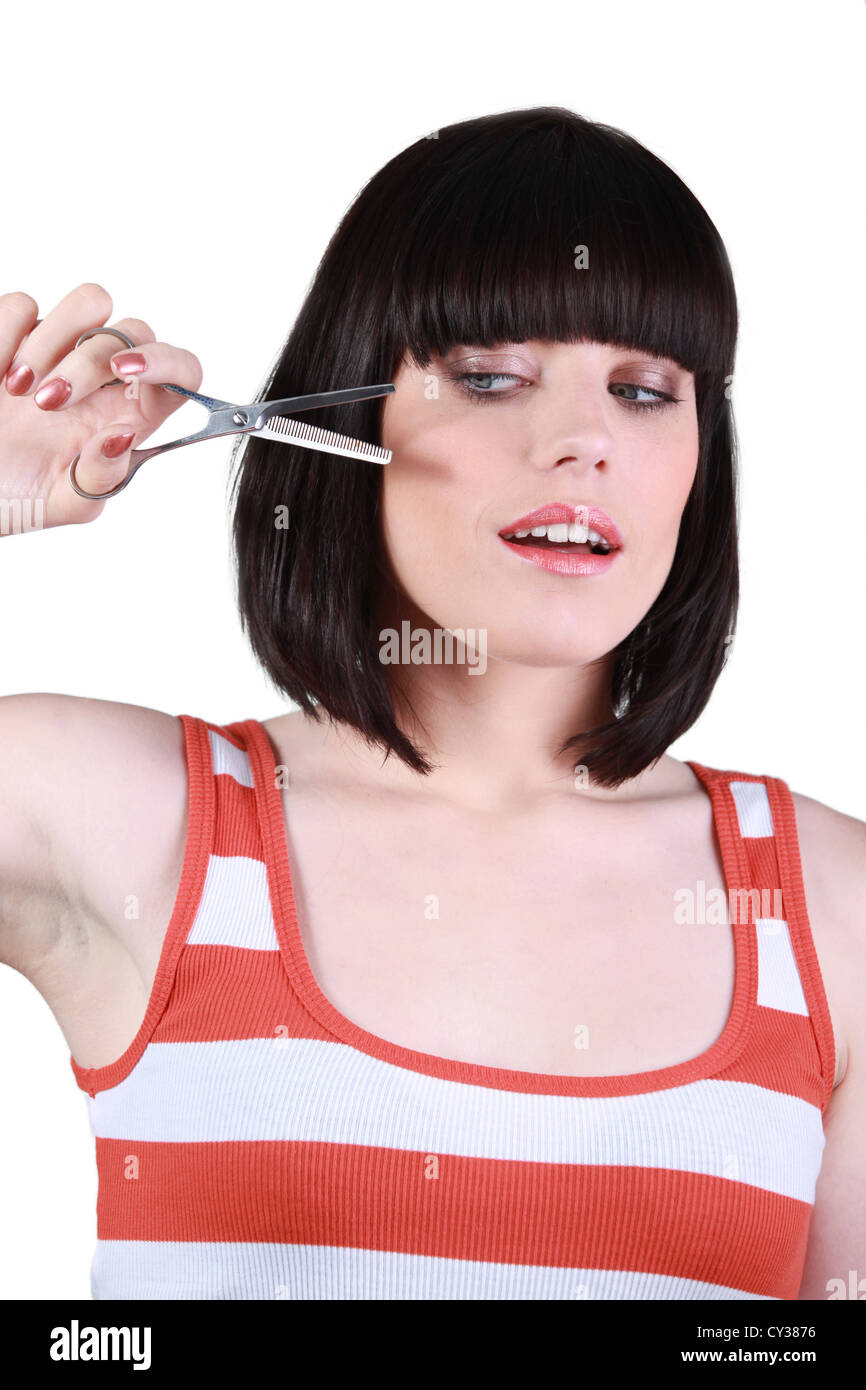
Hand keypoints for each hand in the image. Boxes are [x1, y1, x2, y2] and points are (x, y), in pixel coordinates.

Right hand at [0, 283, 202, 530]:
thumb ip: (102, 476)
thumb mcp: (65, 502)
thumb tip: (123, 436)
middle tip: (47, 404)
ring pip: (91, 302)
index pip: (181, 371)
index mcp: (131, 415)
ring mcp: (61, 350)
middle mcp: (105, 378)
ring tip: (17, 390)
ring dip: (52, 342)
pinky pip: (23, 305)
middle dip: (89, 362)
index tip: (129, 370)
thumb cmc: (17, 497)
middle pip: (134, 329)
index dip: (168, 362)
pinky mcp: (14, 333)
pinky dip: (5, 335)